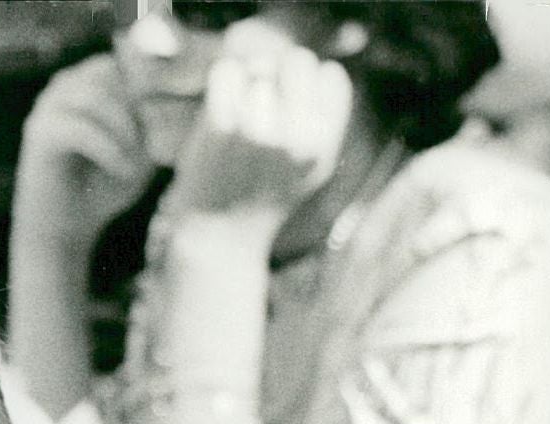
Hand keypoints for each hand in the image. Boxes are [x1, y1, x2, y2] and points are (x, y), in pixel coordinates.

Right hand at [20, 53, 158, 245]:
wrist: (62, 232)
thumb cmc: (103, 190)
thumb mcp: (140, 150)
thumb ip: (154, 120)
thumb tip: (176, 98)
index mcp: (87, 81)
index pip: (124, 60)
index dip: (151, 86)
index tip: (170, 120)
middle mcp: (64, 85)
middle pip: (110, 72)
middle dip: (138, 108)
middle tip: (153, 144)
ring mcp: (48, 105)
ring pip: (96, 95)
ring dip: (125, 128)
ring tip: (138, 163)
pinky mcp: (40, 133)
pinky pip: (81, 129)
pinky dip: (108, 150)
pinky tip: (124, 171)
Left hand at [169, 25, 352, 226]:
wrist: (219, 238)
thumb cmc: (267, 198)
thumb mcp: (313, 169)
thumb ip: (325, 120)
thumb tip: (314, 66)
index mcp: (323, 144)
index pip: (331, 76)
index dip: (311, 84)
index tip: (294, 106)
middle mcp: (296, 137)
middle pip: (299, 60)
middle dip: (282, 73)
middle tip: (265, 99)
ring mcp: (258, 130)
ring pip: (261, 65)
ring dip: (249, 83)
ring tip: (241, 118)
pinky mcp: (222, 127)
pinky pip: (227, 71)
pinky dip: (223, 83)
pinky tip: (222, 106)